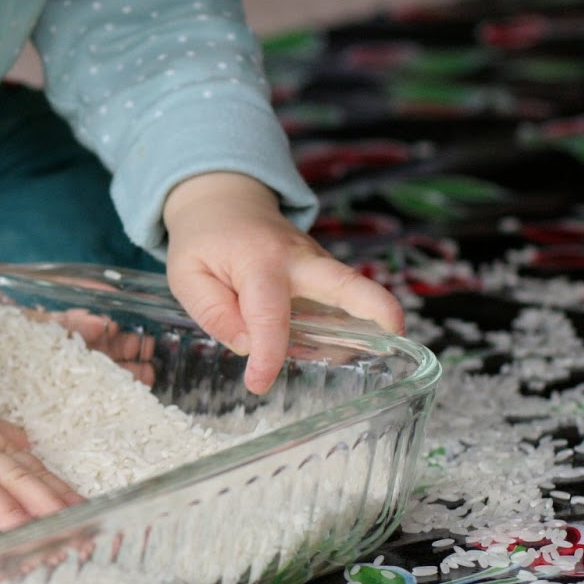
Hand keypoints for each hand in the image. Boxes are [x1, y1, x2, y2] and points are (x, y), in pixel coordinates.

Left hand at [162, 172, 404, 395]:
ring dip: (367, 325)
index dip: (268, 354)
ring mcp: (318, 264)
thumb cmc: (203, 240)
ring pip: (351, 294)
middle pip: (347, 283)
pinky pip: (340, 301)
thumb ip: (213, 311)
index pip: (270, 314)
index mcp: (259, 260)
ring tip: (366, 359)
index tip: (259, 384)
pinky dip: (345, 325)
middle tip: (396, 337)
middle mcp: (299, 260)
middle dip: (376, 308)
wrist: (223, 199)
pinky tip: (334, 349)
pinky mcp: (324, 273)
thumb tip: (249, 346)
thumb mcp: (187, 275)